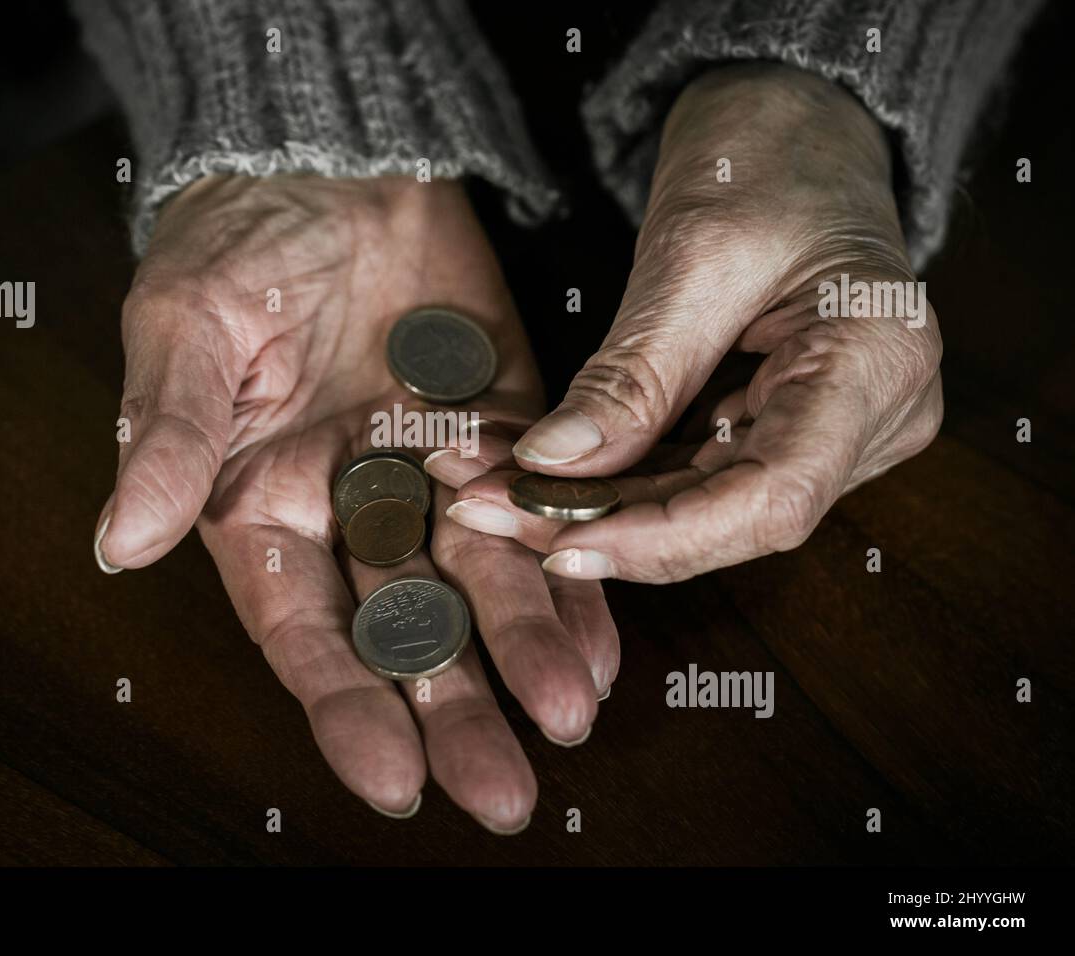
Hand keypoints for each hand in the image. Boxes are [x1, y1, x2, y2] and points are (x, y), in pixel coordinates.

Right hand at [93, 175, 616, 829]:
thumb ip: (170, 435)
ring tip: (571, 716)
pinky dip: (572, 569)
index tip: (389, 777)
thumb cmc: (236, 238)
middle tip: (503, 793)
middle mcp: (354, 509)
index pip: (304, 627)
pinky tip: (603, 631)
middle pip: (405, 630)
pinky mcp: (508, 432)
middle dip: (452, 710)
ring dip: (527, 650)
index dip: (344, 703)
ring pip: (484, 582)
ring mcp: (435, 473)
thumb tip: (125, 539)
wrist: (335, 158)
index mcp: (263, 505)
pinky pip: (543, 514)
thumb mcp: (188, 329)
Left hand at [442, 63, 943, 582]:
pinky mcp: (781, 429)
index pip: (775, 497)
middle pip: (729, 515)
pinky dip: (611, 478)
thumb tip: (551, 464)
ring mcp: (831, 431)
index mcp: (878, 362)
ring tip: (487, 488)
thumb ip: (631, 374)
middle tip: (487, 506)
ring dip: (591, 506)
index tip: (564, 543)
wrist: (792, 127)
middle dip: (602, 522)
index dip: (666, 539)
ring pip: (700, 506)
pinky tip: (532, 472)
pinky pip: (692, 474)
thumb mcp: (692, 256)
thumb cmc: (765, 161)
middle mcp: (872, 417)